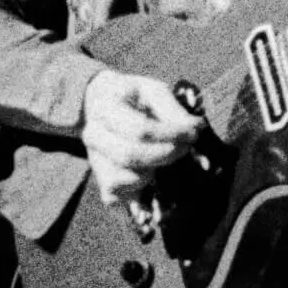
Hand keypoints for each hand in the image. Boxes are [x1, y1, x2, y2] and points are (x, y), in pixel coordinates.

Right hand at [81, 68, 202, 206]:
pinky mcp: (99, 180)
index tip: (193, 132)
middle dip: (166, 154)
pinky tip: (151, 173)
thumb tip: (194, 128)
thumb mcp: (151, 89)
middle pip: (130, 156)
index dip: (171, 134)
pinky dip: (137, 192)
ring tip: (165, 156)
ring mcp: (93, 160)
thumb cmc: (131, 96)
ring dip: (152, 172)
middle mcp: (93, 136)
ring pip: (122, 180)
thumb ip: (172, 108)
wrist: (98, 104)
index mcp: (104, 108)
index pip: (139, 129)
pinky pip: (116, 197)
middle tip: (186, 146)